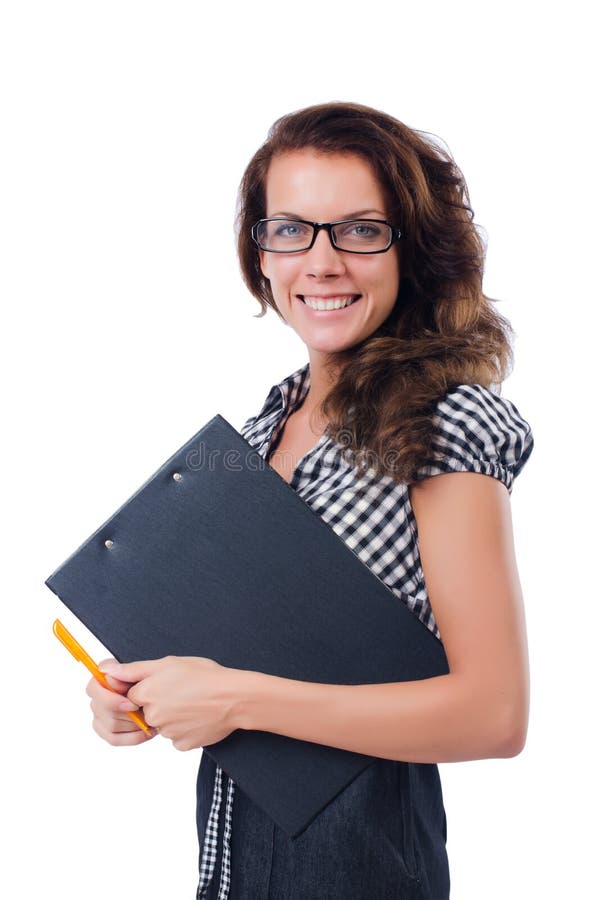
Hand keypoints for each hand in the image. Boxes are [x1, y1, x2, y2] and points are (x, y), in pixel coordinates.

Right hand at [86, 658, 156, 745]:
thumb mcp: (149, 671)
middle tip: (144, 711)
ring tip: (149, 719)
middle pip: (102, 710)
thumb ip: (128, 670)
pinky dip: (133, 737)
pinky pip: (114, 739)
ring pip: (110, 725)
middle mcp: (98, 697)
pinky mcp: (109, 731)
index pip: (93, 689)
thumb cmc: (157, 680)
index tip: (133, 702)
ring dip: (132, 724)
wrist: (167, 694)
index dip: (111, 698)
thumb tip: (106, 670)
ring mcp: (101, 715)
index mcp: (103, 678)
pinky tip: (147, 731)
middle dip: (127, 713)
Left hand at [99, 656, 244, 751]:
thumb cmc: (205, 676)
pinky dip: (184, 728)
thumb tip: (104, 670)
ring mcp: (167, 733)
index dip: (149, 687)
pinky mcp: (181, 744)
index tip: (166, 683)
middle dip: (159, 702)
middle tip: (182, 692)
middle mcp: (152, 716)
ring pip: (162, 724)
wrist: (235, 698)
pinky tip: (198, 716)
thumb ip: (133, 669)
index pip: (132, 695)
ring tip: (193, 702)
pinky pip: (176, 737)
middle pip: (146, 711)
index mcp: (146, 693)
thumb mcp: (169, 663)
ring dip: (172, 716)